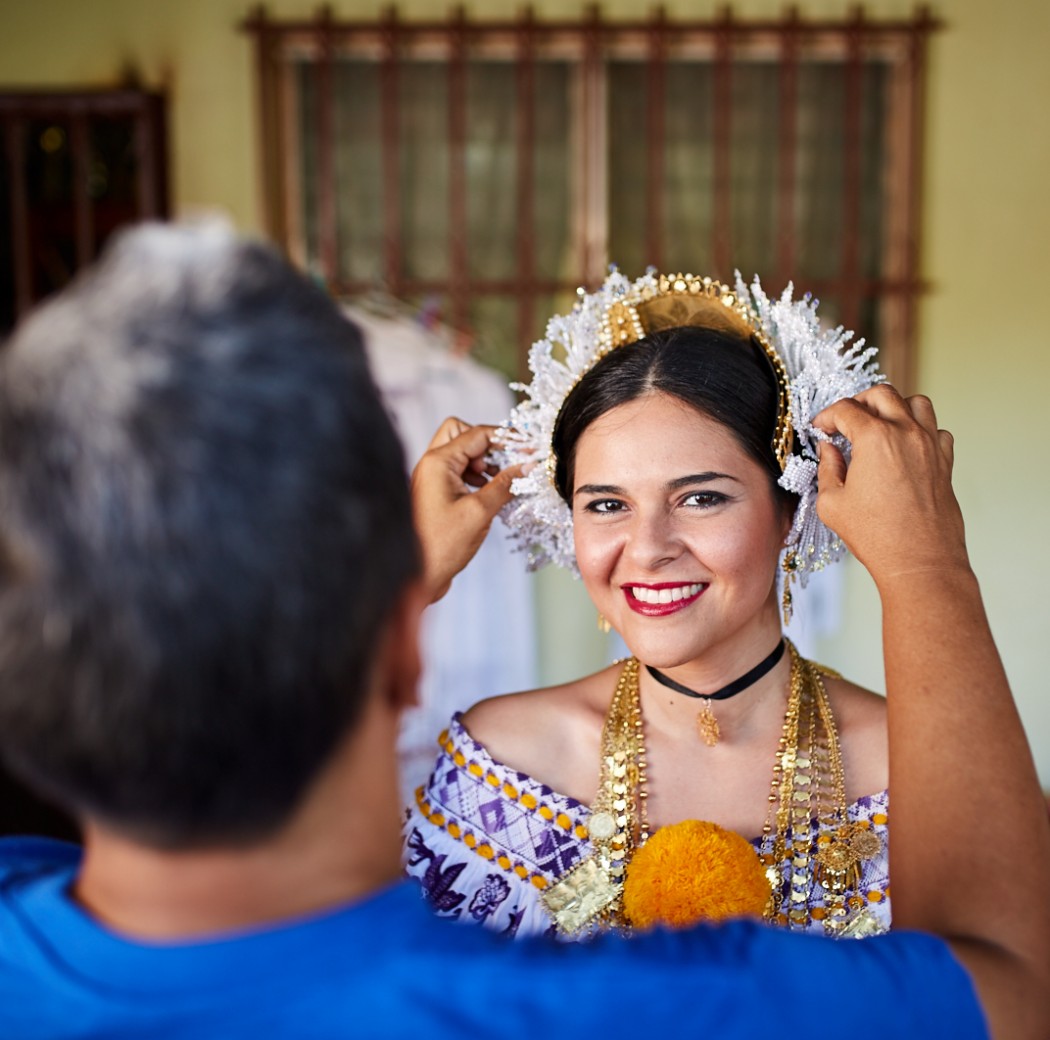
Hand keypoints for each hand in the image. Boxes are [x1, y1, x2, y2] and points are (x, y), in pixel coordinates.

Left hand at [410, 418, 526, 602]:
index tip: (530, 449)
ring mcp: (431, 478)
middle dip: (489, 444)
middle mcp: (431, 464)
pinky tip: (489, 494)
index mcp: (438, 462)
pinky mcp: (435, 493)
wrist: (418, 576)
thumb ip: (505, 484)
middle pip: (462, 433)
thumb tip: (527, 467)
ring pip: (461, 453)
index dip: (507, 439)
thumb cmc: (442, 545)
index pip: (477, 434)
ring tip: (501, 482)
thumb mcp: (480, 511)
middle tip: (506, 464)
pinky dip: (476, 476)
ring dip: (484, 461)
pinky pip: (458, 471)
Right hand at [813, 385, 966, 586]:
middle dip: (858, 402)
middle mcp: (906, 433)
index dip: (826, 416)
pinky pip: (937, 429)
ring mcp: (930, 445)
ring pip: (916, 402)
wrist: (920, 561)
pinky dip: (920, 428)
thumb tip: (829, 451)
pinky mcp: (945, 462)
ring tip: (878, 424)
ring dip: (893, 407)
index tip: (820, 428)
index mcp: (875, 439)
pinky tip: (904, 446)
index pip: (845, 409)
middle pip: (881, 394)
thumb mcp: (832, 504)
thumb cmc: (877, 536)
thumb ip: (827, 469)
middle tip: (845, 420)